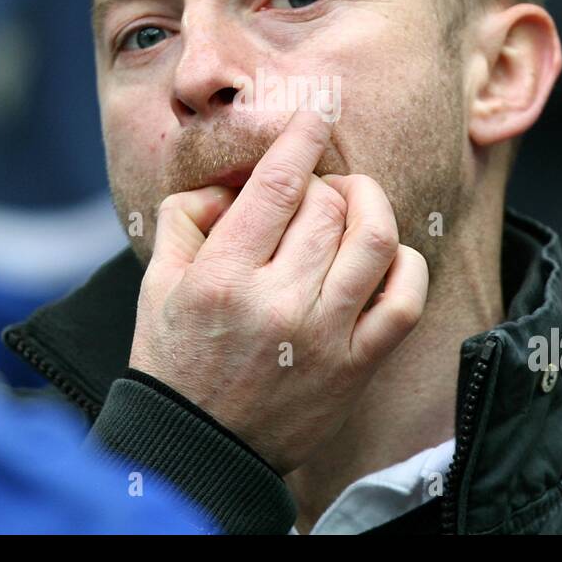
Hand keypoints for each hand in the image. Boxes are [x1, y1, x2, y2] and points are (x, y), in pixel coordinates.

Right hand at [129, 97, 427, 474]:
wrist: (201, 449)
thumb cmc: (176, 359)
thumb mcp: (156, 283)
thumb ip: (186, 216)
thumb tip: (235, 180)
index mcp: (222, 278)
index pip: (276, 186)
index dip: (301, 139)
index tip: (315, 113)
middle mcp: (277, 304)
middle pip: (329, 205)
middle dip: (326, 180)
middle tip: (315, 186)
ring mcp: (324, 336)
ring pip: (373, 240)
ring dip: (371, 205)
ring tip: (355, 203)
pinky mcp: (357, 365)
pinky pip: (404, 298)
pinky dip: (405, 262)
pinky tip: (385, 253)